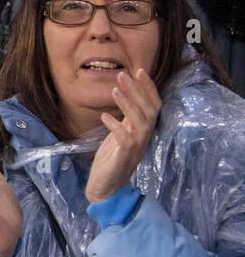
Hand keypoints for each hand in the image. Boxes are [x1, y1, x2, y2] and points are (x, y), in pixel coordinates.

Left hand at [85, 69, 160, 203]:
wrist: (106, 186)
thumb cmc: (113, 158)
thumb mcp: (120, 133)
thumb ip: (126, 118)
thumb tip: (126, 95)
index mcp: (143, 130)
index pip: (153, 105)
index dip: (148, 88)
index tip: (139, 70)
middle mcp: (144, 137)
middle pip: (148, 110)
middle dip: (136, 90)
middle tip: (122, 74)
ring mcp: (136, 147)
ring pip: (139, 122)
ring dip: (127, 104)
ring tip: (114, 89)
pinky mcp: (124, 157)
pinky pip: (125, 139)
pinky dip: (115, 126)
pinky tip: (104, 116)